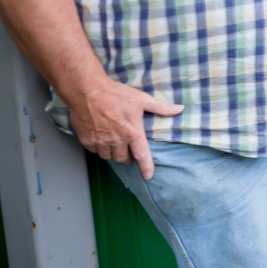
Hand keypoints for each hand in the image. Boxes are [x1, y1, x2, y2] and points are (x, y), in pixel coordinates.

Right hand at [66, 80, 183, 179]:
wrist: (87, 91)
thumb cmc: (115, 94)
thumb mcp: (141, 99)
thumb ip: (160, 107)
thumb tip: (179, 109)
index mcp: (132, 132)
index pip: (142, 155)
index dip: (146, 167)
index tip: (148, 176)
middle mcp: (117, 140)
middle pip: (123, 159)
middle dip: (127, 156)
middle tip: (128, 147)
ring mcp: (100, 141)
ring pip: (109, 157)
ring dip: (113, 153)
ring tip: (115, 143)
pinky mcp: (87, 140)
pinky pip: (95, 151)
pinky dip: (99, 148)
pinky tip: (102, 138)